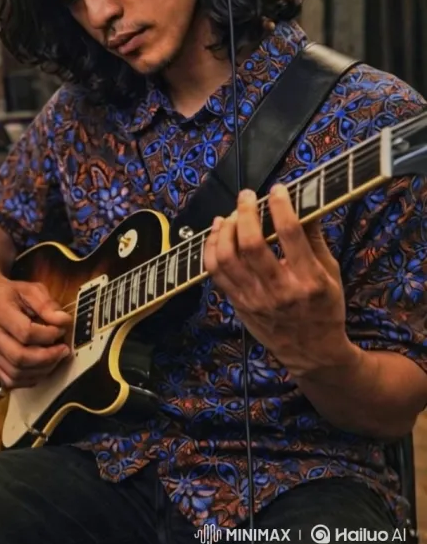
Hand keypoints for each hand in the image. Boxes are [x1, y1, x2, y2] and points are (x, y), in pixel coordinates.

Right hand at [0, 278, 70, 389]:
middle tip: (63, 350)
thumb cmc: (10, 293)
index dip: (48, 335)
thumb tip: (63, 321)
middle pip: (19, 356)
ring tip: (55, 358)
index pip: (24, 331)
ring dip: (41, 370)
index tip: (61, 330)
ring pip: (14, 372)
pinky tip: (42, 368)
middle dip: (47, 357)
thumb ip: (47, 304)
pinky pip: (9, 380)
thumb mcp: (31, 289)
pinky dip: (29, 379)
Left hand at [203, 184, 354, 378]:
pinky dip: (211, 248)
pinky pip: (215, 272)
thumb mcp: (331, 273)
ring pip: (227, 258)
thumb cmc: (324, 308)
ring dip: (224, 229)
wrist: (312, 352)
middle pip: (251, 244)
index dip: (280, 206)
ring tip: (230, 215)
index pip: (291, 234)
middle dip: (245, 213)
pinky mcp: (238, 304)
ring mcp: (254, 299)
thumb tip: (305, 202)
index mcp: (309, 280)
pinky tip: (217, 233)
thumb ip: (315, 238)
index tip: (277, 190)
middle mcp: (279, 290)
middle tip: (247, 196)